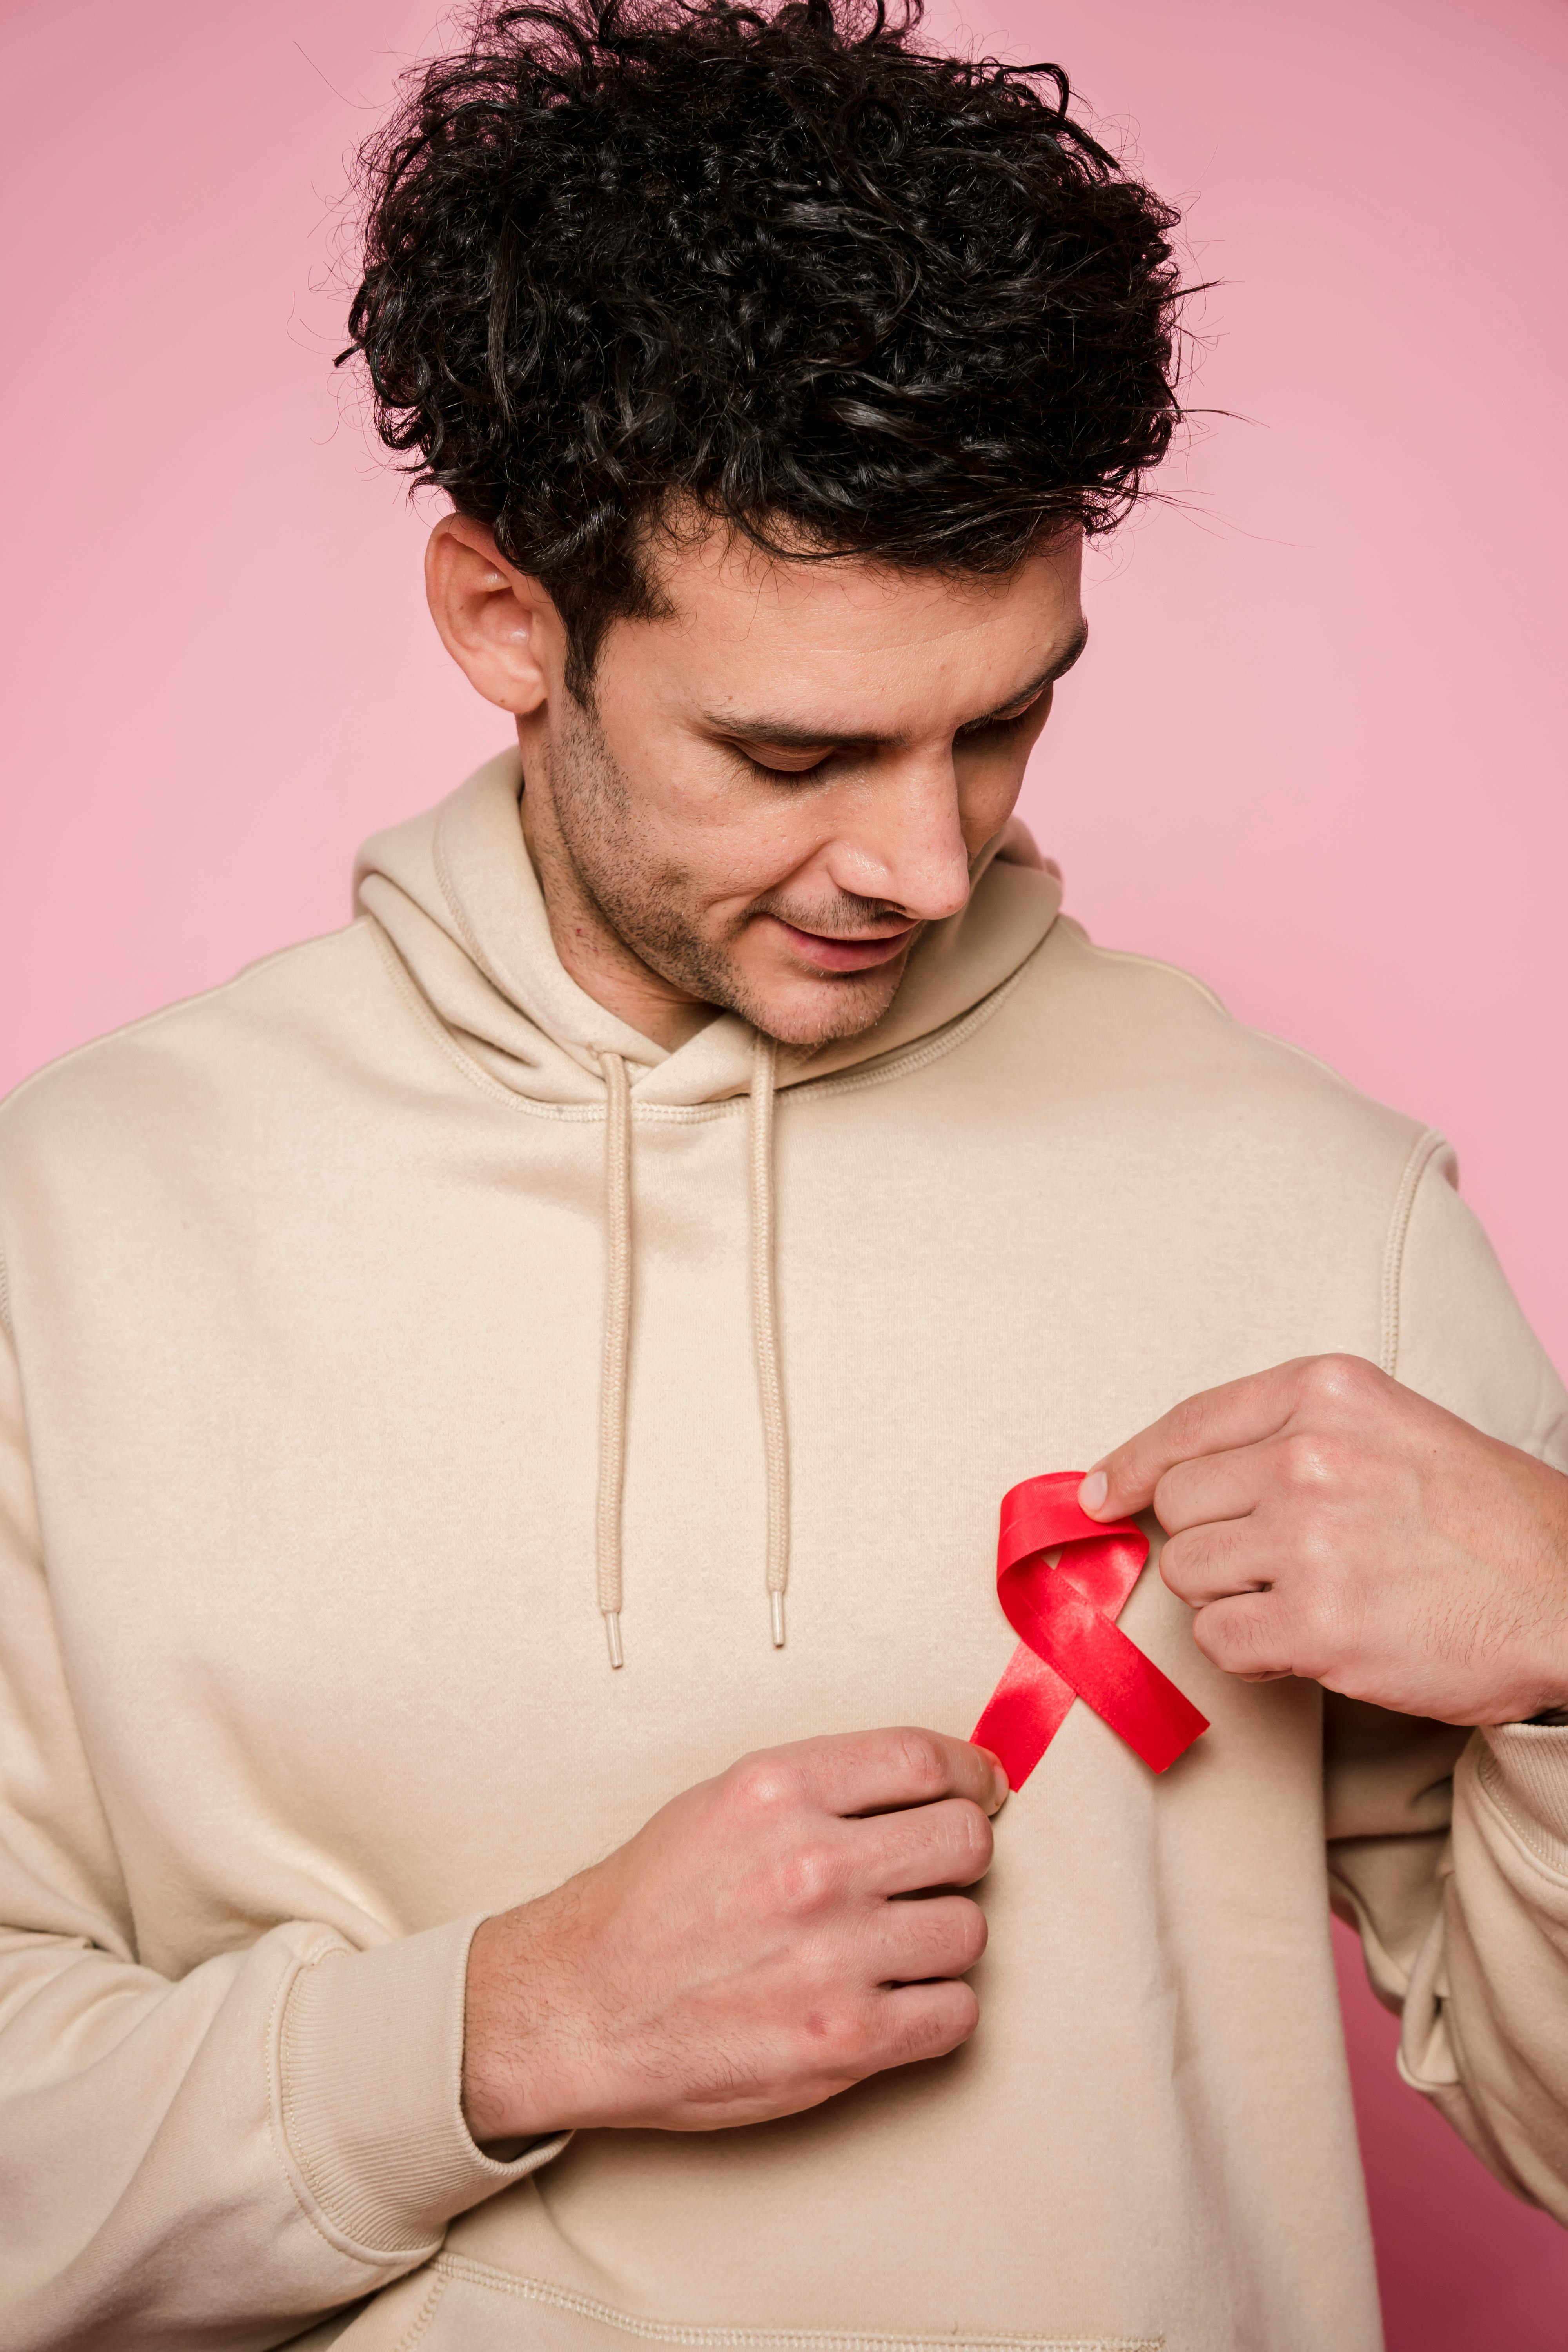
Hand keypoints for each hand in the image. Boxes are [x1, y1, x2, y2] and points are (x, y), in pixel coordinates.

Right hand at [462, 1727, 1005, 2144]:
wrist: (579, 2008)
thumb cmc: (648, 1907)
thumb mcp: (723, 1802)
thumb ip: (825, 1788)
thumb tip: (933, 1782)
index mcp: (779, 1790)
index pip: (923, 1758)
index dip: (967, 1773)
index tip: (978, 1788)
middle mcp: (813, 1866)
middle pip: (964, 1840)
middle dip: (960, 1853)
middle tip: (935, 1870)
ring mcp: (834, 1958)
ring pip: (969, 1930)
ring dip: (944, 1936)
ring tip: (895, 1942)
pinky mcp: (844, 2043)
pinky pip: (955, 2014)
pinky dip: (937, 2007)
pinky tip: (895, 1998)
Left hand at [1080, 1355, 1567, 1726]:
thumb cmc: (1483, 1517)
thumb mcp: (1390, 1428)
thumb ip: (1288, 1436)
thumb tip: (1165, 1477)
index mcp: (1327, 1391)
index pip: (1188, 1425)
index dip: (1131, 1465)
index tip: (1100, 1493)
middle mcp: (1309, 1456)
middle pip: (1180, 1505)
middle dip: (1209, 1541)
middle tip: (1272, 1561)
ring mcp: (1310, 1541)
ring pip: (1190, 1574)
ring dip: (1231, 1597)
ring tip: (1304, 1598)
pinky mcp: (1316, 1625)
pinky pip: (1218, 1639)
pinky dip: (1248, 1650)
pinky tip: (1304, 1641)